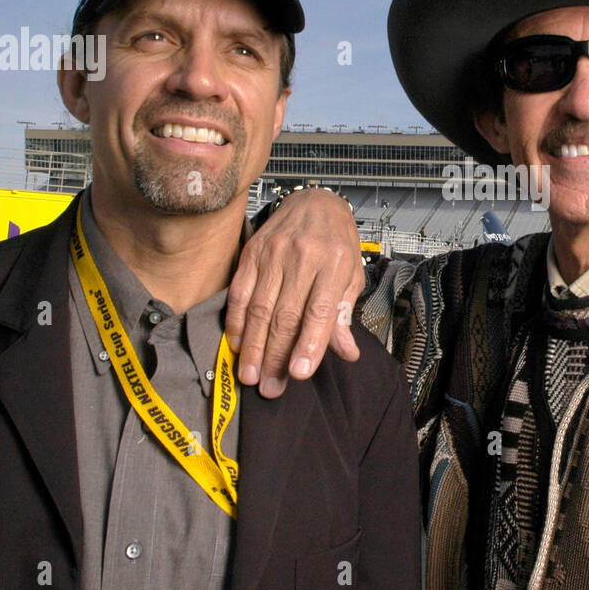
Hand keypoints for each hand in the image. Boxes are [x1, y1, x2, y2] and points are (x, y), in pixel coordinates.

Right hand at [226, 188, 362, 396]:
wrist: (315, 202)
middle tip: (270, 387)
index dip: (309, 344)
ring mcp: (274, 254)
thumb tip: (347, 352)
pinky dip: (236, 321)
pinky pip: (240, 292)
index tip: (299, 373)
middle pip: (286, 315)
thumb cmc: (337, 242)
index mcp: (335, 263)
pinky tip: (237, 344)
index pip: (320, 310)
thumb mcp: (352, 274)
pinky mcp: (252, 253)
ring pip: (259, 308)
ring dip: (253, 347)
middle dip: (276, 356)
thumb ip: (345, 313)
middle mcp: (303, 257)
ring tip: (250, 376)